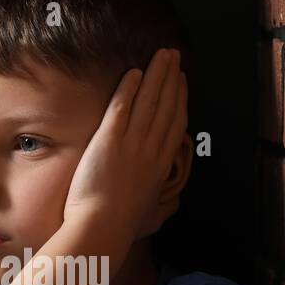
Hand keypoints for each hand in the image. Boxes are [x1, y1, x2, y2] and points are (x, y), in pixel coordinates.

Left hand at [63, 48, 187, 238]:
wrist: (103, 229)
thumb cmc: (121, 225)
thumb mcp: (150, 209)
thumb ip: (158, 194)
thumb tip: (166, 195)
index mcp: (162, 166)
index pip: (175, 124)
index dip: (180, 99)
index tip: (181, 82)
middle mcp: (152, 150)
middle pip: (166, 106)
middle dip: (172, 78)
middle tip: (174, 57)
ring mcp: (132, 144)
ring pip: (149, 101)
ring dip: (156, 74)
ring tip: (161, 55)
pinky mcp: (109, 141)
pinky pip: (122, 107)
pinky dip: (129, 88)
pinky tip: (135, 72)